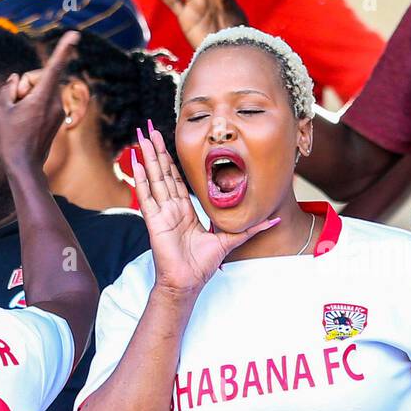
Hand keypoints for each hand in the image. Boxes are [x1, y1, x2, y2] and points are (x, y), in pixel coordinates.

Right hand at [0, 30, 77, 168]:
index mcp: (43, 97)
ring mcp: (58, 111)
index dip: (64, 49)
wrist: (24, 166)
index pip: (54, 66)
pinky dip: (31, 105)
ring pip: (40, 90)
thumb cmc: (10, 139)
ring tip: (19, 117)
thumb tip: (17, 79)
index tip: (76, 34)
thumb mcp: (0, 109)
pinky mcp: (57, 118)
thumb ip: (8, 88)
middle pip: (38, 78)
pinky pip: (42, 101)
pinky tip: (24, 121)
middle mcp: (55, 102)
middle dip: (25, 85)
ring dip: (27, 97)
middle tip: (15, 106)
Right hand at [132, 121, 274, 294]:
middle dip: (157, 150)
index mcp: (185, 210)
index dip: (172, 160)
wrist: (188, 282)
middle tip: (149, 128)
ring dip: (148, 156)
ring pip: (154, 178)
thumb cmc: (204, 264)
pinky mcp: (154, 221)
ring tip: (141, 136)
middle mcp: (171, 208)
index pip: (177, 179)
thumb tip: (274, 219)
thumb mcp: (231, 239)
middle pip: (163, 172)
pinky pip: (147, 196)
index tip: (167, 141)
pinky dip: (142, 179)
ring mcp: (161, 212)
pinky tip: (137, 162)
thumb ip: (250, 227)